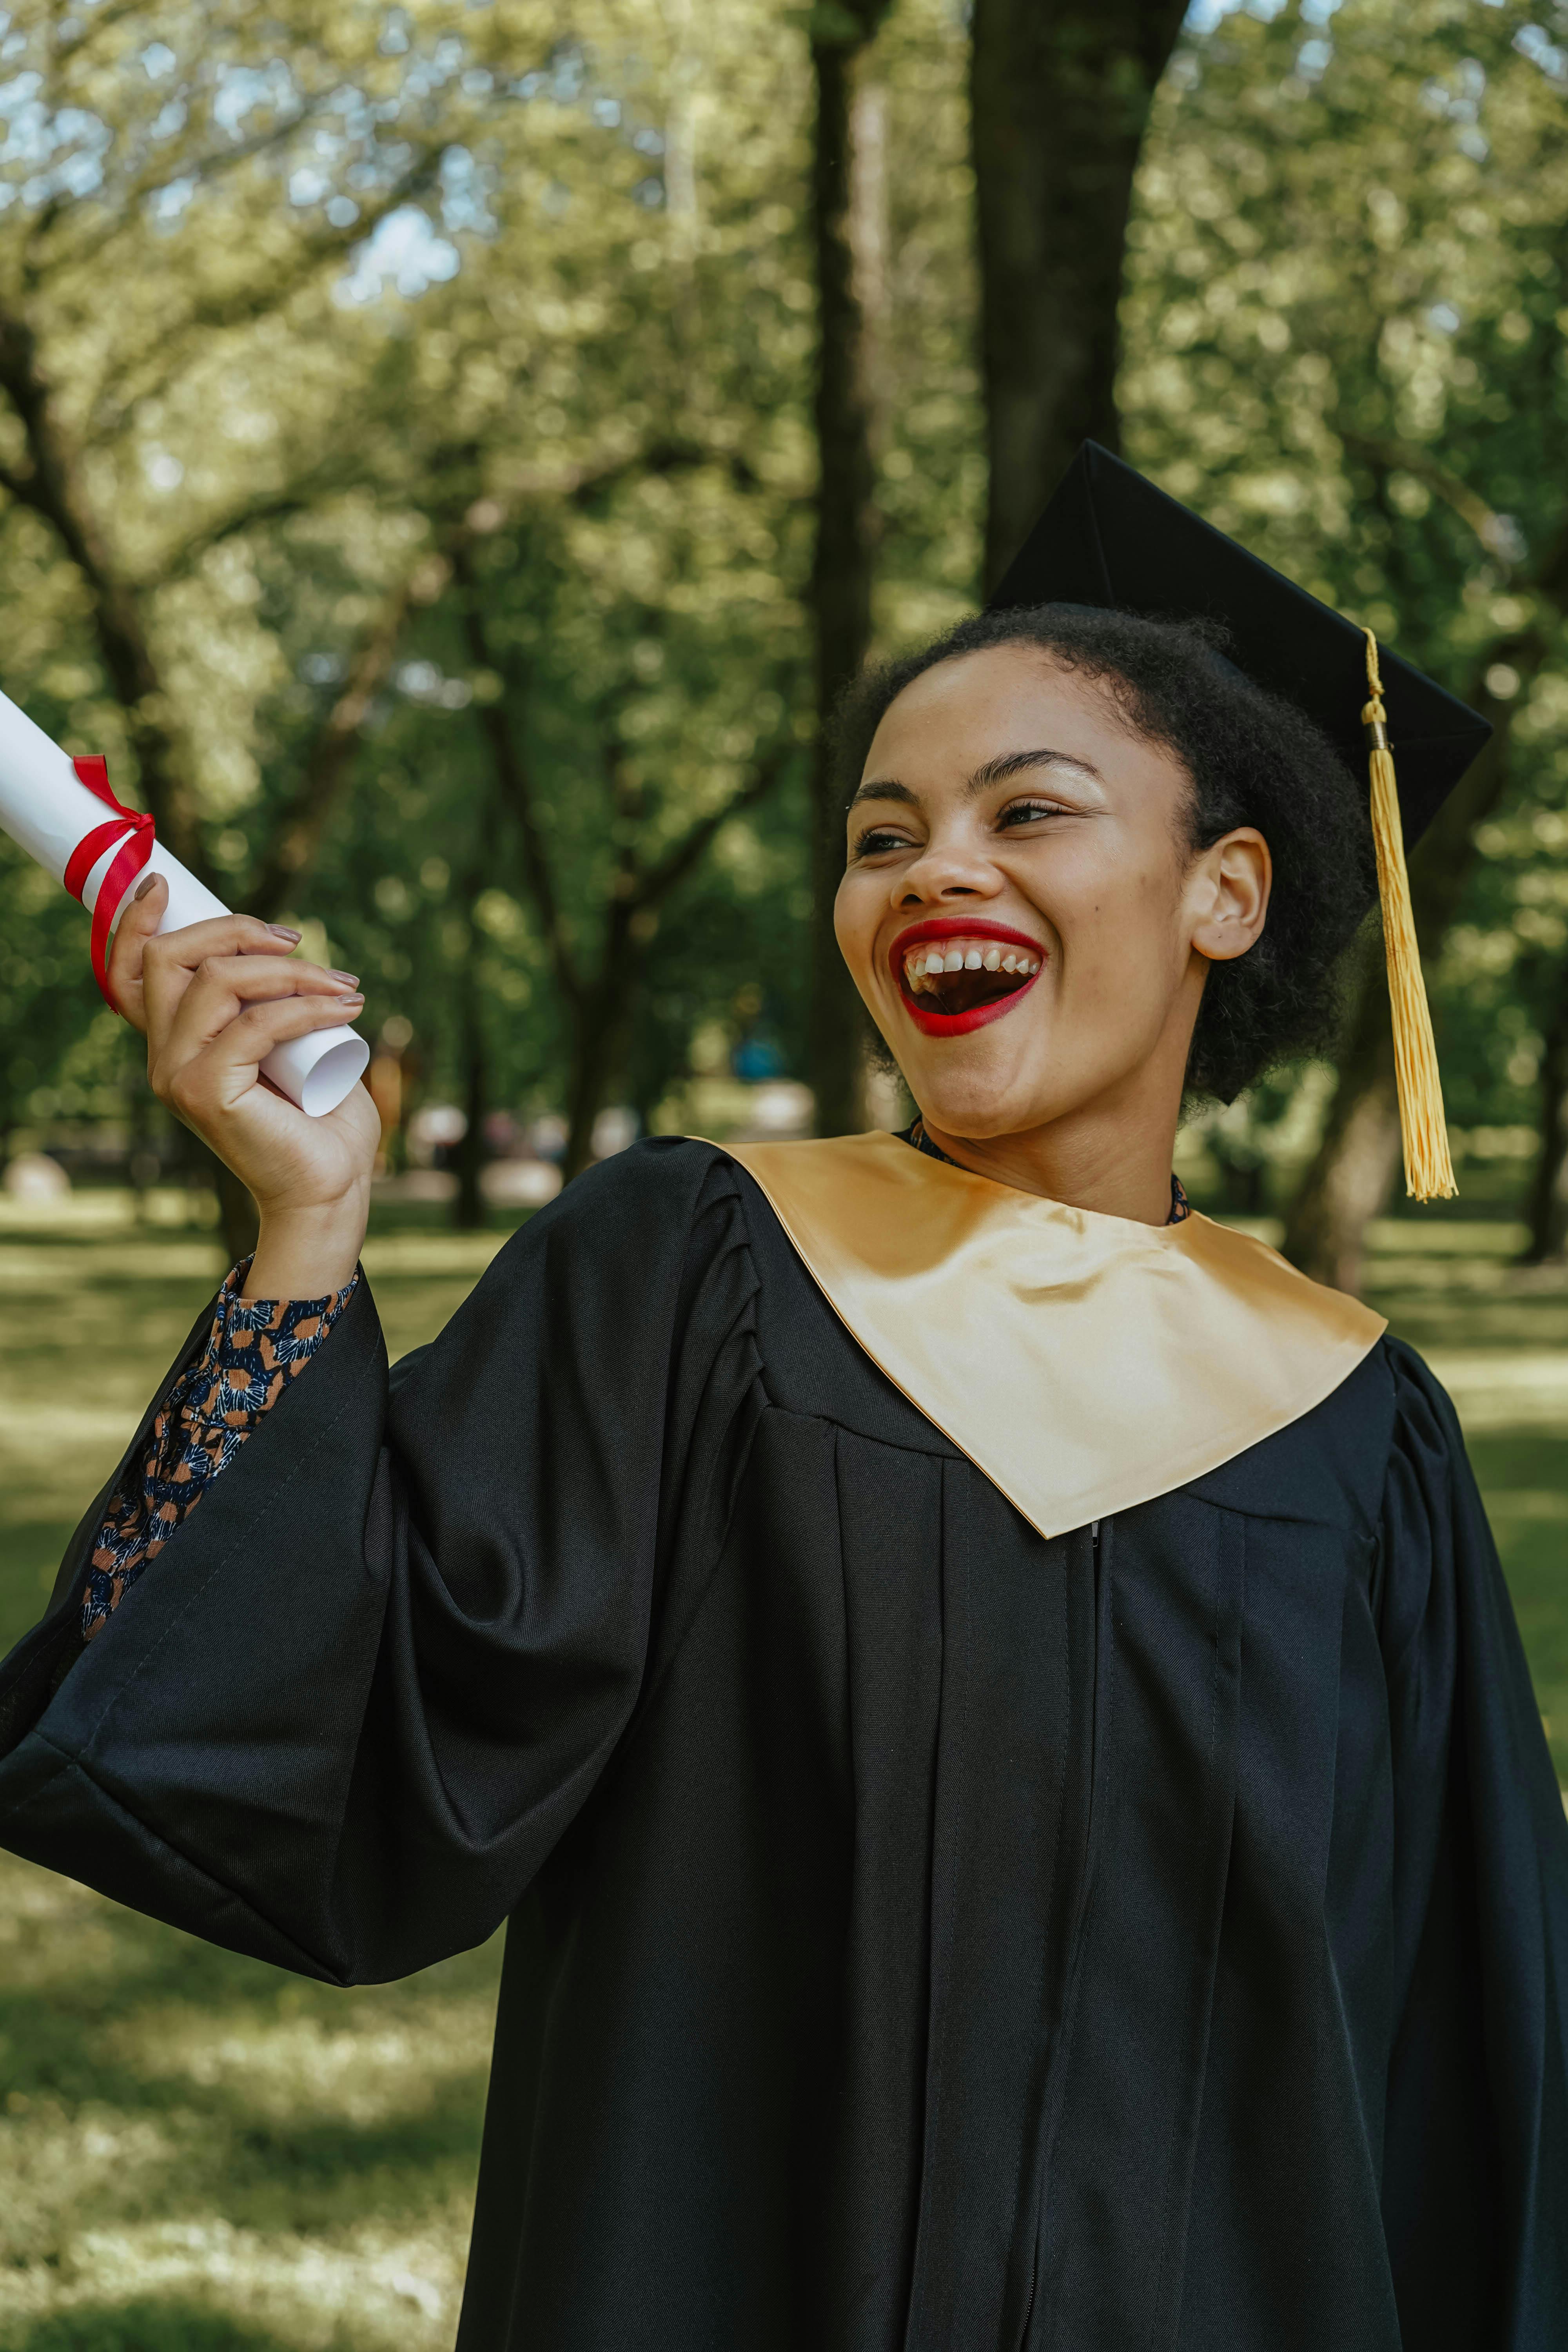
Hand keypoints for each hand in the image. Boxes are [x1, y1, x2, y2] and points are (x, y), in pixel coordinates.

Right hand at [110, 874, 379, 1293]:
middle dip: (236, 929)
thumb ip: (271, 1004)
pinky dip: (307, 1007)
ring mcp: (179, 1076)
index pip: (131, 972)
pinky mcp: (207, 1093)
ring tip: (343, 984)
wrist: (332, 1184)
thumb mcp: (291, 1043)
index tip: (165, 883)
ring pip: (217, 981)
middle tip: (299, 941)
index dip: (134, 921)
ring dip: (289, 970)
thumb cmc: (321, 1118)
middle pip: (171, 958)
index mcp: (174, 1041)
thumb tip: (284, 948)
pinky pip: (256, 1025)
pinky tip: (348, 1008)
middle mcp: (164, 1056)